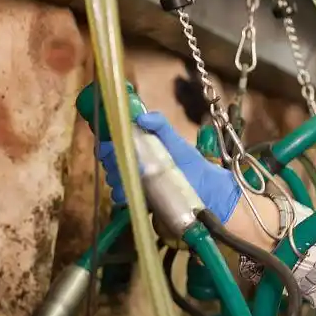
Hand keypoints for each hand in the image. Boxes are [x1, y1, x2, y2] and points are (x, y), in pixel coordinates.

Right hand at [96, 112, 242, 222]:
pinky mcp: (140, 199)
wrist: (206, 190)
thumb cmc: (190, 163)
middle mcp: (135, 163)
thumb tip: (141, 117)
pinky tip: (127, 194)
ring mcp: (136, 181)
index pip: (115, 140)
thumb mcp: (176, 141)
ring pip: (115, 178)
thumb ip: (161, 126)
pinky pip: (123, 196)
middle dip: (111, 161)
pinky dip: (121, 195)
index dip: (109, 141)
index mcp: (141, 146)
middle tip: (118, 163)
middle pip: (111, 160)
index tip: (109, 144)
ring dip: (115, 178)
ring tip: (124, 180)